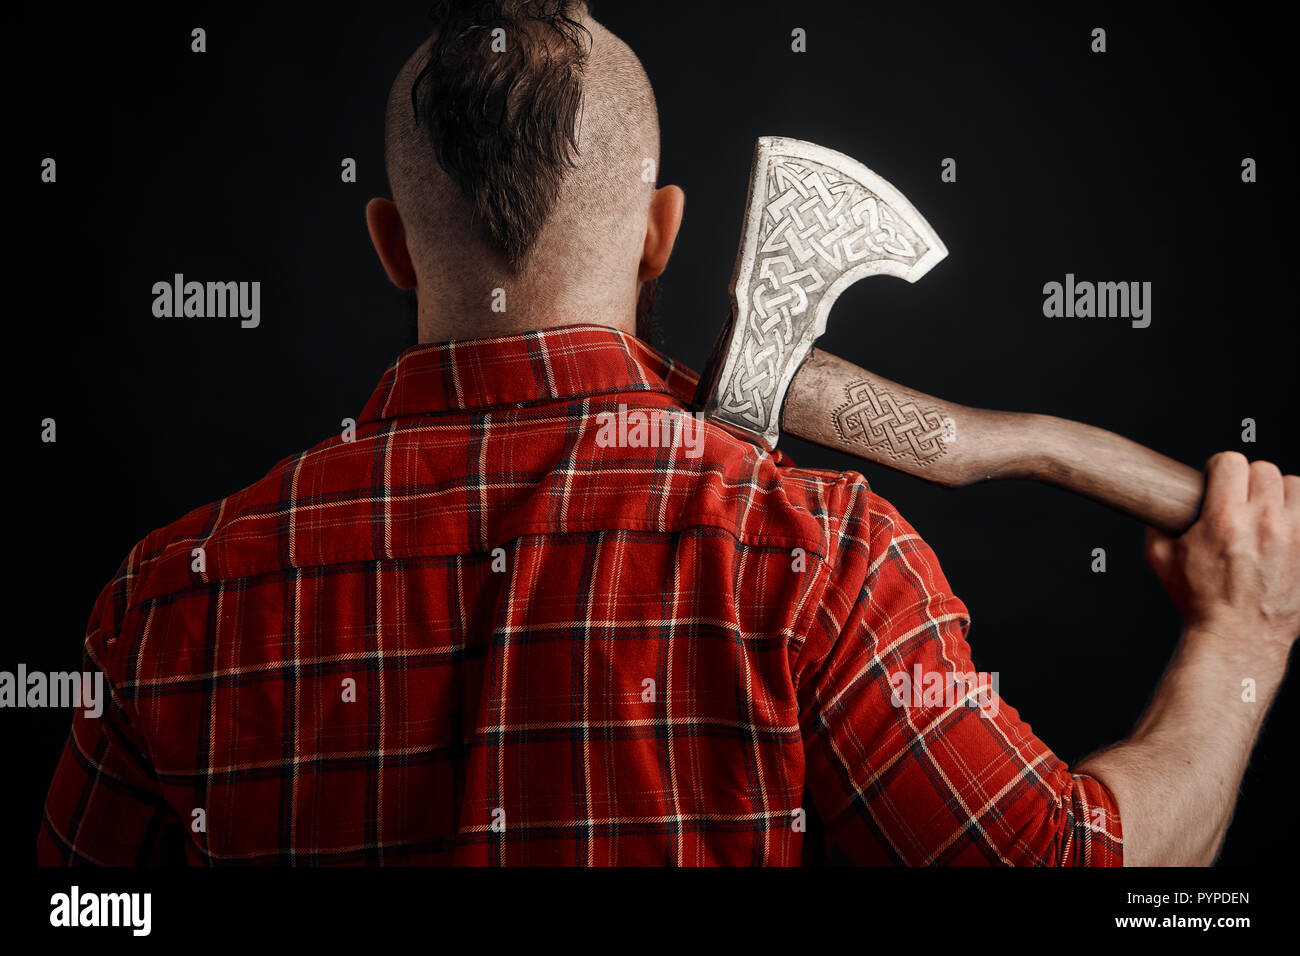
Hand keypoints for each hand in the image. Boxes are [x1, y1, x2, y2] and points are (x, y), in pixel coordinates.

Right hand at [1146, 451, 1299, 659]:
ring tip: (1267, 512)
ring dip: (1280, 494)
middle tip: (1240, 500)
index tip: (1218, 481)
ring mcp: (1295, 537)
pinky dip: (1297, 515)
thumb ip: (1157, 525)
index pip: (1231, 461)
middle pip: (1264, 470)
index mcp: (1224, 520)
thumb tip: (1158, 504)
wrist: (1237, 637)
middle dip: (1248, 481)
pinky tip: (1284, 529)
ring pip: (1296, 485)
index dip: (1220, 468)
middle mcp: (1264, 523)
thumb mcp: (1161, 560)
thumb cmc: (1198, 600)